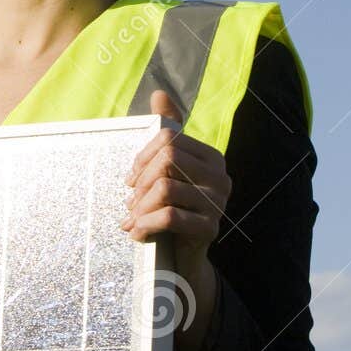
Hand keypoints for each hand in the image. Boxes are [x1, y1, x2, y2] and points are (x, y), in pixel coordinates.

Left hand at [121, 90, 230, 272]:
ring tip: (132, 219)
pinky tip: (137, 233)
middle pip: (167, 159)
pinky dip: (145, 225)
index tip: (131, 179)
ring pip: (165, 189)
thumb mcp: (167, 170)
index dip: (143, 157)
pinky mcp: (210, 229)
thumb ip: (166, 132)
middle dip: (141, 182)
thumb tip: (159, 93)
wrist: (184, 257)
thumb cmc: (173, 208)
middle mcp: (220, 176)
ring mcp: (218, 203)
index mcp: (211, 157)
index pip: (169, 139)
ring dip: (140, 207)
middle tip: (130, 202)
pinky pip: (169, 217)